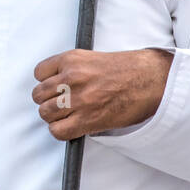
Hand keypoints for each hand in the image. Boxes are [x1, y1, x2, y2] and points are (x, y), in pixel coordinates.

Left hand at [32, 48, 172, 141]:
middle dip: (48, 100)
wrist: (150, 80)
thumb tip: (54, 85)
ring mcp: (78, 99)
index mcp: (71, 59)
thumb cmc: (127, 69)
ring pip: (45, 113)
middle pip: (39, 95)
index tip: (54, 86)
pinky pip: (58, 131)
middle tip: (60, 103)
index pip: (39, 72)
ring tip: (67, 115)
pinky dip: (61, 131)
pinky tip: (71, 126)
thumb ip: (71, 69)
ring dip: (54, 117)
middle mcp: (71, 78)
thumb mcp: (93, 58)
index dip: (46, 81)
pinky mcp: (87, 119)